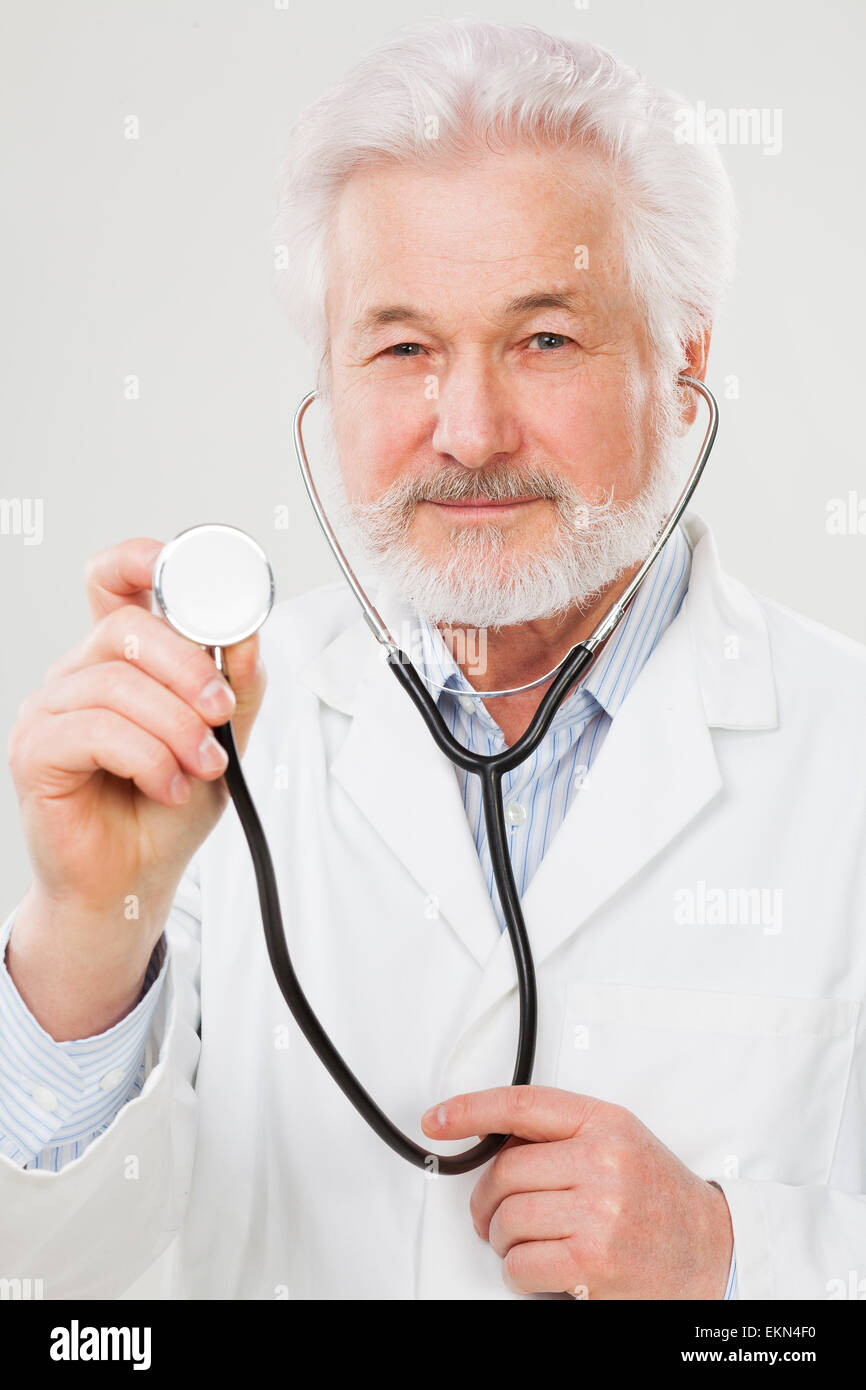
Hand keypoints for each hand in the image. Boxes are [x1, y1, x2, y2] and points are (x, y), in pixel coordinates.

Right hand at [6, 536, 266, 1036]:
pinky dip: (149, 759)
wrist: (134, 880)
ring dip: (177, 728)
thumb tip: (248, 633)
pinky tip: (167, 785)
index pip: (114, 582)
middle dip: (188, 667)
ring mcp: (52, 708)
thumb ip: (237, 686)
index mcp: (121, 658)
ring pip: (119, 683)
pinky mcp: (36, 750)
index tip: (177, 562)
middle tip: (221, 712)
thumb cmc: (167, 808)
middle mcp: (80, 673)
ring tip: (201, 767)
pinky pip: (97, 731)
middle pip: (126, 627)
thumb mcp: (224, 739)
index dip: (139, 560)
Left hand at [421, 1086, 733, 1298]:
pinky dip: (519, 1272)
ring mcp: (598, 1213)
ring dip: (505, 1240)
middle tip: (494, 1216)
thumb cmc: (658, 1196)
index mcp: (605, 1123)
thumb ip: (562, 1132)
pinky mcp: (592, 1263)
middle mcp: (602, 1162)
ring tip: (531, 1243)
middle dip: (487, 1201)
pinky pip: (520, 1265)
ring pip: (507, 1221)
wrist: (710, 1249)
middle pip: (503, 1173)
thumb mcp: (617, 1140)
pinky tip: (543, 1267)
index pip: (522, 1105)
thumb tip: (491, 1139)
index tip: (438, 1119)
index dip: (470, 1109)